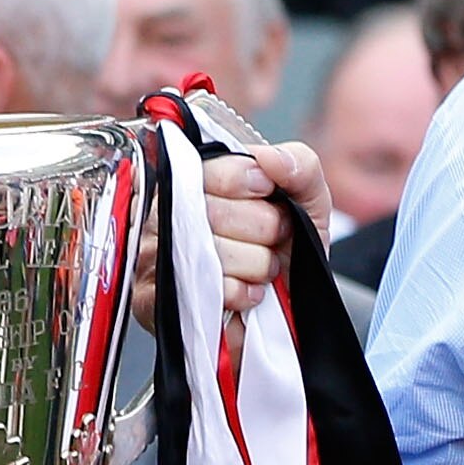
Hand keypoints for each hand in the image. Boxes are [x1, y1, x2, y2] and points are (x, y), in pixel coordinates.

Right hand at [131, 139, 331, 331]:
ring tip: (260, 267)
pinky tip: (248, 290)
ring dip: (257, 264)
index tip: (269, 195)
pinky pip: (209, 289)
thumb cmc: (288, 248)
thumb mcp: (308, 200)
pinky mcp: (155, 298)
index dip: (252, 185)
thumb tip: (270, 157)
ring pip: (216, 253)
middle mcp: (169, 211)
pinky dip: (243, 293)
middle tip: (272, 238)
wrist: (288, 306)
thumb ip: (300, 166)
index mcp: (200, 178)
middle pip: (216, 213)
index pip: (215, 170)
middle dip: (264, 230)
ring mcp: (157, 254)